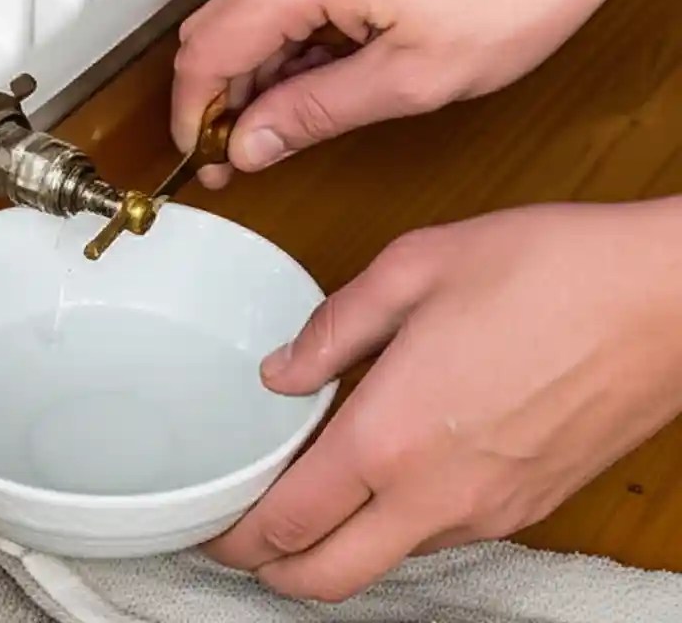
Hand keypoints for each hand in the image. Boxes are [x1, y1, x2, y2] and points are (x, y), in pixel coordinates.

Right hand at [173, 0, 681, 188]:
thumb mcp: (413, 78)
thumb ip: (316, 114)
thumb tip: (253, 144)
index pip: (206, 53)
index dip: (192, 115)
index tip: (201, 153)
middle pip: (214, 27)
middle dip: (218, 95)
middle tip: (239, 149)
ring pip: (243, 7)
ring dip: (253, 66)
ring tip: (285, 118)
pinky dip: (284, 33)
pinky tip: (314, 70)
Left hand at [204, 197, 681, 600]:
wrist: (672, 297)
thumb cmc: (552, 271)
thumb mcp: (417, 268)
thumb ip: (333, 327)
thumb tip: (282, 373)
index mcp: (389, 438)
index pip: (286, 522)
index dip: (234, 537)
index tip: (210, 525)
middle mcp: (434, 495)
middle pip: (326, 578)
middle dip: (270, 570)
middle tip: (242, 540)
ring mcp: (488, 512)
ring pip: (384, 563)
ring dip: (335, 549)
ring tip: (310, 500)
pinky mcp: (529, 508)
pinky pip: (440, 539)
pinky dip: (394, 530)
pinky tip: (388, 479)